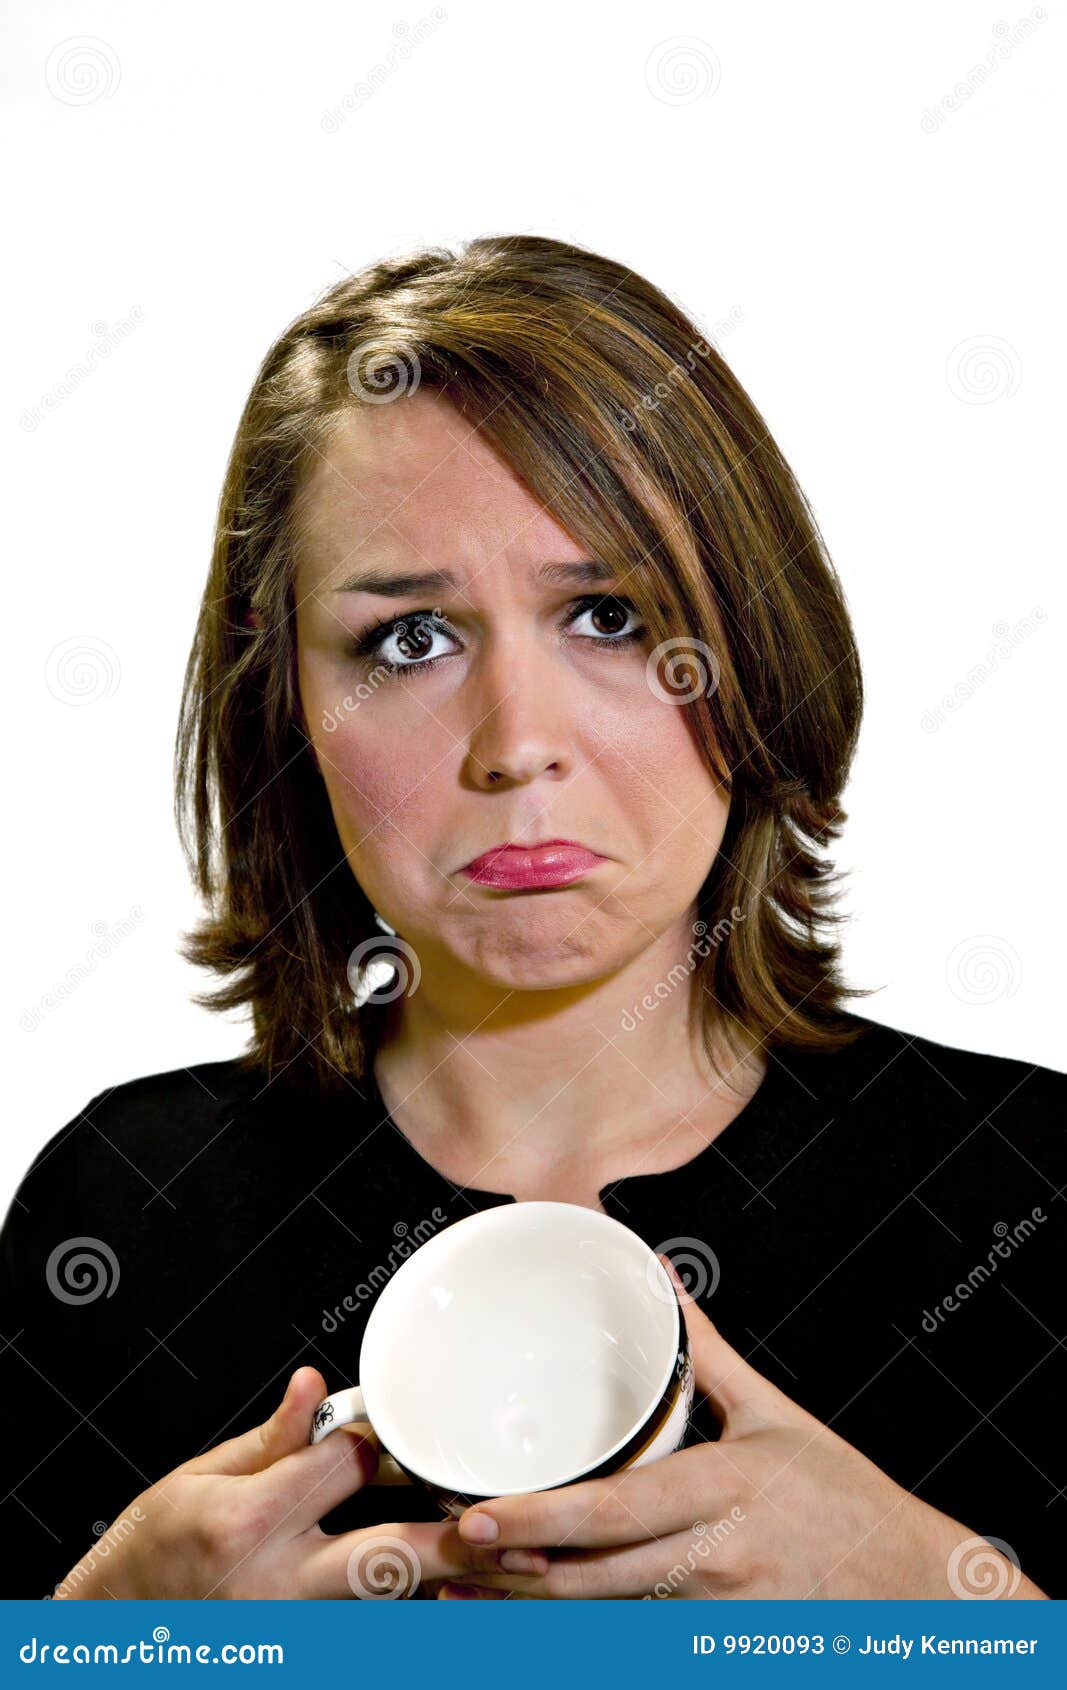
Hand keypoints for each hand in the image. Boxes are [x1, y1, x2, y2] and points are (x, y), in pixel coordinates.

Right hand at [52, 1367, 543, 1598]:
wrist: (111, 1634)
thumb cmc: (150, 1553)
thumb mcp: (197, 1479)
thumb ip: (270, 1439)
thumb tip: (314, 1385)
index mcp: (245, 1525)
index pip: (339, 1469)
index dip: (375, 1443)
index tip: (394, 1433)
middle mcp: (277, 1587)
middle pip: (386, 1557)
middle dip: (455, 1542)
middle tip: (515, 1529)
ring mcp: (294, 1631)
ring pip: (389, 1603)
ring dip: (450, 1580)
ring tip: (518, 1563)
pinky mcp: (303, 1650)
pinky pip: (370, 1629)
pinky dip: (414, 1610)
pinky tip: (461, 1596)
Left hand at [438, 1257, 1048, 1600]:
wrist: (913, 1589)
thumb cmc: (844, 1499)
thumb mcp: (777, 1417)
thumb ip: (710, 1352)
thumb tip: (660, 1276)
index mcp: (724, 1488)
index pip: (615, 1512)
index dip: (540, 1523)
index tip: (479, 1516)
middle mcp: (717, 1555)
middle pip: (595, 1579)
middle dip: (513, 1574)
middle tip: (447, 1557)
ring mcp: (719, 1612)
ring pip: (607, 1620)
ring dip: (531, 1612)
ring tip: (462, 1595)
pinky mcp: (724, 1646)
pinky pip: (641, 1643)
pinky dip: (585, 1637)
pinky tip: (532, 1624)